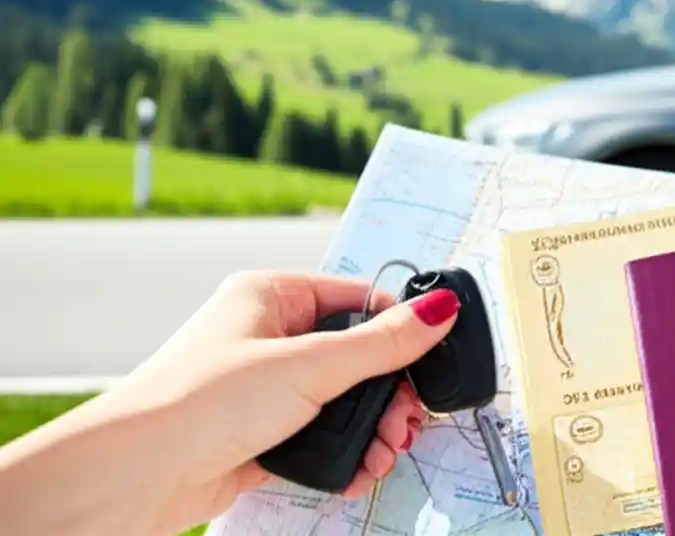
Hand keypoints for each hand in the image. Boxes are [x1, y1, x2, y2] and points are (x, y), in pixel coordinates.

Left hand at [0, 271, 460, 535]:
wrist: (135, 477)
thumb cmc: (201, 402)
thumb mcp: (310, 366)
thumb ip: (383, 343)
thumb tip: (441, 308)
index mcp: (272, 296)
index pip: (357, 299)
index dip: (398, 329)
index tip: (429, 360)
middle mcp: (266, 337)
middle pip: (355, 356)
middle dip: (389, 394)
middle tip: (408, 423)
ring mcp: (262, 388)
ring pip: (341, 401)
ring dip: (371, 429)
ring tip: (384, 454)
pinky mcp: (258, 434)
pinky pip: (318, 438)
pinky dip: (343, 455)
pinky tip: (357, 472)